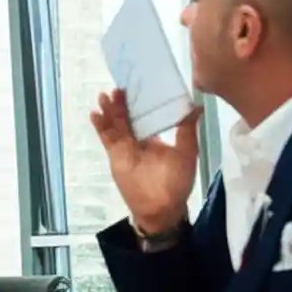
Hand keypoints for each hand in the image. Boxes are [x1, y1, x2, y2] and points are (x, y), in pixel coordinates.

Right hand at [90, 90, 201, 233]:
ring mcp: (125, 147)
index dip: (141, 101)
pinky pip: (106, 138)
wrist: (161, 206)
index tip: (139, 85)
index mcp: (155, 137)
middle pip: (126, 116)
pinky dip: (100, 126)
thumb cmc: (177, 181)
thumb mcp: (187, 152)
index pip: (146, 114)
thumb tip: (196, 105)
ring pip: (114, 124)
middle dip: (121, 102)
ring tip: (104, 95)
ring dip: (109, 110)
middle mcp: (138, 139)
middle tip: (119, 86)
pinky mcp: (115, 155)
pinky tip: (95, 114)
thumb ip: (187, 129)